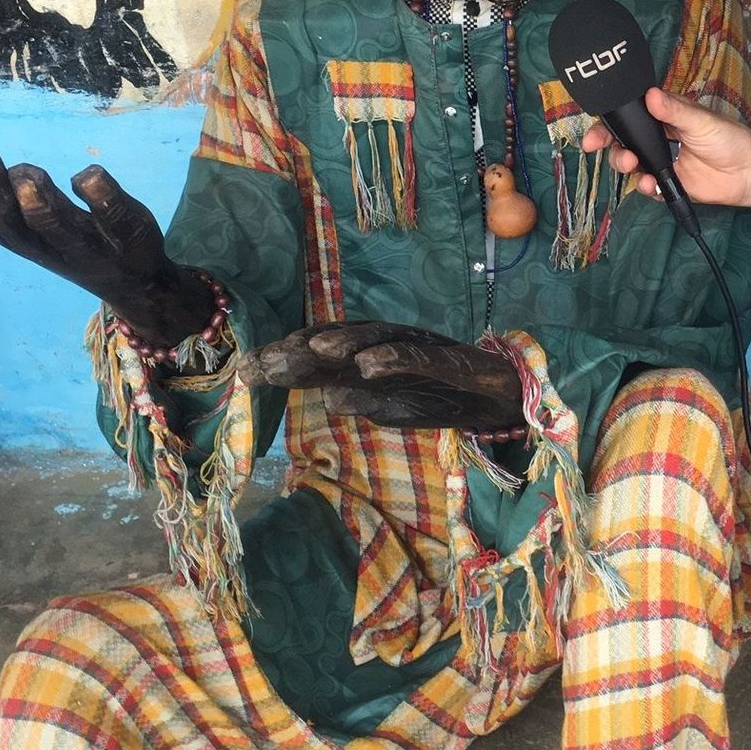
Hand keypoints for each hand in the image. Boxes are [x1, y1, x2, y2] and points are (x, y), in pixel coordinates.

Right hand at [0, 136, 211, 345]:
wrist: (135, 284)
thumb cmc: (64, 237)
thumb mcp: (18, 214)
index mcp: (13, 234)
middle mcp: (43, 243)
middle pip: (8, 222)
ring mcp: (87, 243)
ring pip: (57, 227)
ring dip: (40, 203)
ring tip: (25, 174)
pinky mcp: (127, 237)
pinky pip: (115, 219)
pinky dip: (103, 198)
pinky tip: (88, 176)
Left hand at [238, 321, 524, 431]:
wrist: (504, 397)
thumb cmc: (445, 399)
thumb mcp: (396, 411)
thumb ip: (364, 404)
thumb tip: (329, 402)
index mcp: (369, 360)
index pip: (320, 356)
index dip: (284, 360)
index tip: (245, 372)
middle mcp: (387, 346)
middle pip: (338, 342)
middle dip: (300, 348)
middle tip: (263, 361)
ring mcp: (416, 347)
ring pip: (373, 338)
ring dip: (342, 341)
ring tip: (312, 348)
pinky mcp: (448, 357)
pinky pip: (418, 355)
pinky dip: (393, 357)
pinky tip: (368, 364)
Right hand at [581, 88, 750, 206]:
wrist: (749, 172)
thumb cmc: (730, 138)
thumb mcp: (701, 120)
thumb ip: (674, 111)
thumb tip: (650, 95)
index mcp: (664, 117)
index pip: (630, 117)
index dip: (609, 123)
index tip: (593, 132)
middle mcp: (658, 139)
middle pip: (623, 142)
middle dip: (609, 146)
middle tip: (599, 148)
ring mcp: (662, 163)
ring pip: (632, 165)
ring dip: (624, 165)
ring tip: (631, 166)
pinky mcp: (669, 185)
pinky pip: (648, 187)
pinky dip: (645, 187)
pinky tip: (651, 185)